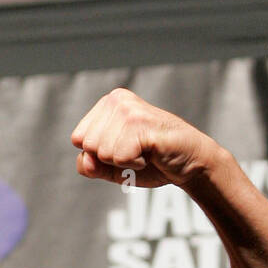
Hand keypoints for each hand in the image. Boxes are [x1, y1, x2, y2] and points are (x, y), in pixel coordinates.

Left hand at [71, 87, 221, 188]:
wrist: (189, 163)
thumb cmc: (152, 162)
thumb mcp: (112, 168)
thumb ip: (91, 166)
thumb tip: (86, 158)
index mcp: (107, 104)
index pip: (77, 139)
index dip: (99, 155)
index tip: (123, 150)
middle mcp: (116, 100)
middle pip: (87, 146)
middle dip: (110, 159)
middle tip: (136, 151)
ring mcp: (129, 109)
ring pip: (102, 152)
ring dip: (124, 162)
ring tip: (145, 151)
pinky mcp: (141, 122)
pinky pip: (119, 158)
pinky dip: (135, 164)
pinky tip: (151, 153)